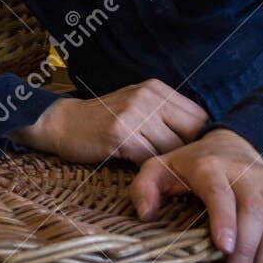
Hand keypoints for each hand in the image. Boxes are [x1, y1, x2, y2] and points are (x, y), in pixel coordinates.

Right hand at [10, 79, 209, 163]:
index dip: (197, 139)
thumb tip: (199, 140)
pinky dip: (149, 169)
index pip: (198, 116)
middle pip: (190, 132)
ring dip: (168, 164)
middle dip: (187, 154)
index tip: (189, 155)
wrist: (63, 122)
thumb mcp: (136, 104)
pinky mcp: (121, 133)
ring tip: (161, 173)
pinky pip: (149, 158)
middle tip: (178, 170)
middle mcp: (148, 97)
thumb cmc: (103, 120)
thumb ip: (164, 114)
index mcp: (156, 89)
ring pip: (171, 148)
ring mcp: (134, 113)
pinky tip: (142, 172)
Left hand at [130, 128, 262, 262]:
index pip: (219, 193)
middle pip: (253, 212)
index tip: (224, 248)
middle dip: (247, 251)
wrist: (232, 143)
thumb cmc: (189, 166)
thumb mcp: (159, 169)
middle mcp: (245, 171)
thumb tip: (145, 215)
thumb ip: (144, 188)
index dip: (224, 219)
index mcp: (210, 166)